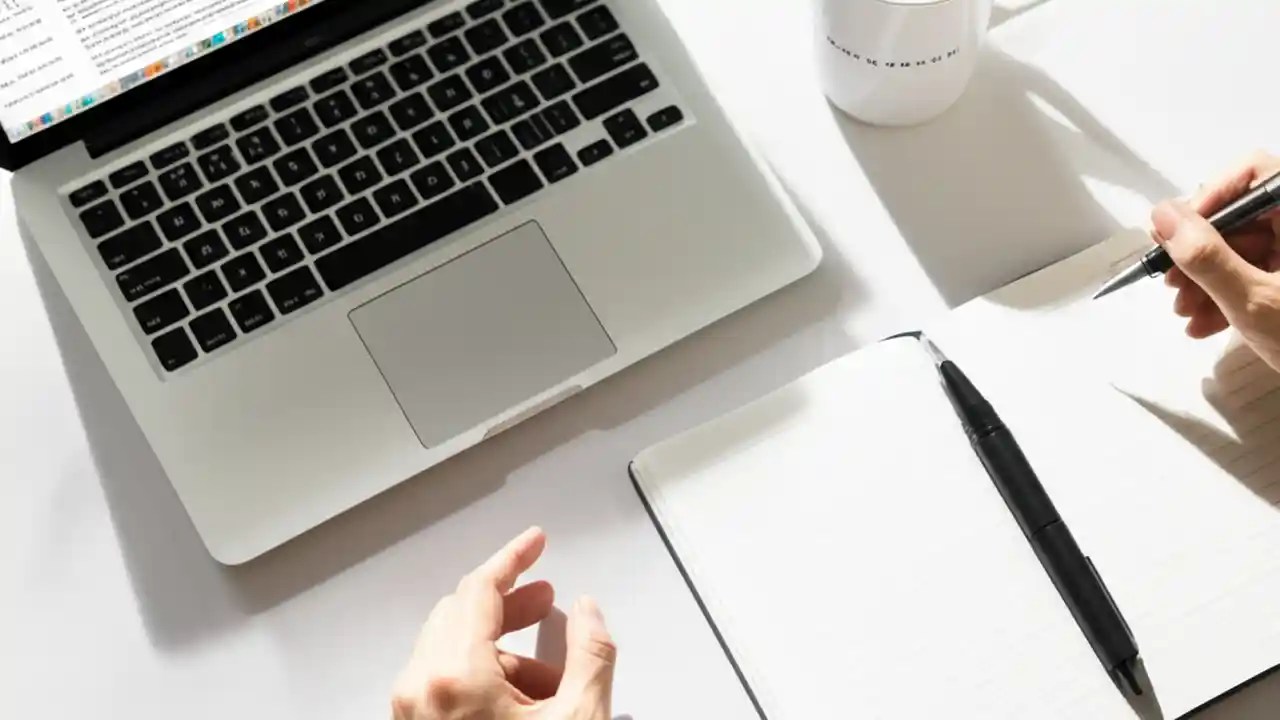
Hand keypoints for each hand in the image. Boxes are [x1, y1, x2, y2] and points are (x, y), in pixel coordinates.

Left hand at [391, 528, 616, 719]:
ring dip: (502, 646)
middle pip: (460, 612)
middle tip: (544, 598)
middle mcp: (421, 690)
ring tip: (550, 673)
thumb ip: (591, 656)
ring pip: (452, 647)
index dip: (513, 558)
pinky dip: (483, 674)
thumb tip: (589, 614)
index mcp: (455, 678)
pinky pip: (443, 680)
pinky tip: (525, 697)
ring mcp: (411, 712)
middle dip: (510, 603)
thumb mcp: (577, 719)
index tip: (535, 542)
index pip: (479, 589)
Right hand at [1154, 151, 1279, 370]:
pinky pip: (1256, 274)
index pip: (1254, 173)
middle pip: (1242, 217)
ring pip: (1243, 249)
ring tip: (1184, 312)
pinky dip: (1227, 296)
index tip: (1178, 238)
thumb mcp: (1255, 302)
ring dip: (1205, 280)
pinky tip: (1204, 325)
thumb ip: (1206, 257)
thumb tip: (1162, 213)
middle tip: (1170, 286)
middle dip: (1199, 253)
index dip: (1211, 198)